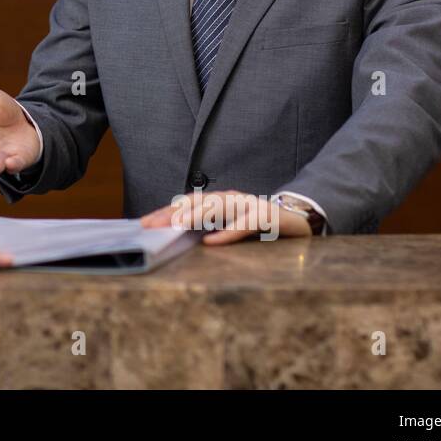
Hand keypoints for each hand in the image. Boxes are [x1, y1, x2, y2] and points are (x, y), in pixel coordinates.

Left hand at [139, 189, 312, 244]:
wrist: (297, 218)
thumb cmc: (258, 225)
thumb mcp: (228, 226)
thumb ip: (206, 229)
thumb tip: (174, 237)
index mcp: (218, 202)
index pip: (186, 203)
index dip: (164, 212)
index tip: (143, 224)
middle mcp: (230, 199)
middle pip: (197, 202)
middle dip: (172, 212)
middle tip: (151, 225)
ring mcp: (248, 206)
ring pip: (219, 208)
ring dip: (196, 216)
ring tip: (177, 225)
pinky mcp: (266, 217)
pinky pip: (245, 224)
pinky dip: (228, 232)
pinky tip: (212, 241)